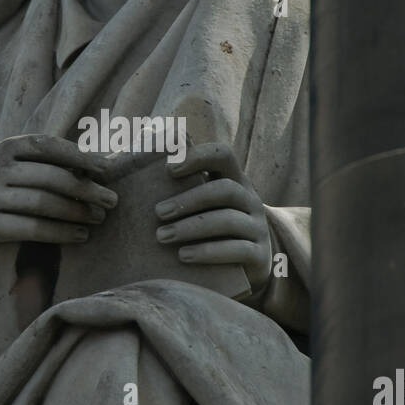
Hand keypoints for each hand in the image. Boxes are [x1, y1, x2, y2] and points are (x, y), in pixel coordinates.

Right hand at [0, 134, 117, 247]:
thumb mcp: (13, 158)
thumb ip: (47, 159)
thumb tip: (98, 166)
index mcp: (8, 147)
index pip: (48, 146)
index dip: (80, 157)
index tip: (106, 170)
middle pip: (51, 178)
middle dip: (86, 190)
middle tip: (111, 200)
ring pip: (43, 204)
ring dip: (77, 212)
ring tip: (99, 217)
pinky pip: (32, 229)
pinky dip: (60, 233)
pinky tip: (79, 235)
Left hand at [153, 141, 272, 292]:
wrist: (245, 268)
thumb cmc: (211, 227)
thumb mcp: (203, 203)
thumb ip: (181, 179)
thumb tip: (145, 136)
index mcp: (235, 180)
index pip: (223, 155)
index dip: (198, 157)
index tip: (168, 169)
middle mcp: (250, 200)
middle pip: (225, 189)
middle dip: (189, 200)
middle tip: (158, 212)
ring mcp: (258, 228)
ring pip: (228, 220)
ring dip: (191, 227)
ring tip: (162, 236)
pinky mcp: (259, 255)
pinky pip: (237, 250)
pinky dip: (208, 252)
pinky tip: (183, 255)